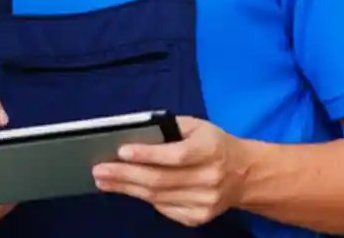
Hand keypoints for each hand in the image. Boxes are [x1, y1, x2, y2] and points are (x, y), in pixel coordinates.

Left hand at [92, 116, 250, 227]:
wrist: (244, 174)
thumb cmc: (212, 144)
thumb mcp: (197, 126)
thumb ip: (168, 127)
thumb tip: (133, 134)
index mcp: (210, 150)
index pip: (176, 155)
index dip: (148, 154)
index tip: (121, 151)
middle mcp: (210, 178)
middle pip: (161, 180)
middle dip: (125, 175)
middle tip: (99, 169)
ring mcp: (205, 202)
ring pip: (158, 197)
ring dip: (126, 188)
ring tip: (103, 180)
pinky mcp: (199, 217)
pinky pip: (164, 208)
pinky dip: (142, 198)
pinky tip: (125, 189)